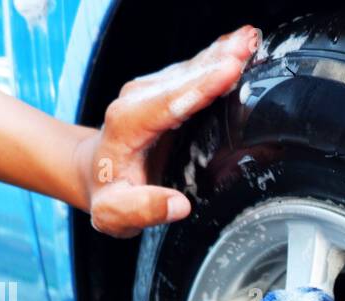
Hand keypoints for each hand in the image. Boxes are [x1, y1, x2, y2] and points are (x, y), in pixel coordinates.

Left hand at [72, 25, 259, 237]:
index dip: (202, 86)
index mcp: (128, 124)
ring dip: (222, 54)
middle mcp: (138, 99)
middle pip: (185, 77)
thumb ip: (143, 209)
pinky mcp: (164, 88)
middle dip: (218, 61)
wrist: (94, 170)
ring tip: (250, 42)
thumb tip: (178, 206)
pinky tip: (238, 47)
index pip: (170, 102)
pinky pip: (194, 70)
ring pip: (191, 68)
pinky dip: (217, 58)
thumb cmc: (107, 192)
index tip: (229, 71)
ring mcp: (152, 90)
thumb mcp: (115, 213)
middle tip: (249, 48)